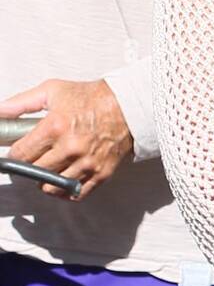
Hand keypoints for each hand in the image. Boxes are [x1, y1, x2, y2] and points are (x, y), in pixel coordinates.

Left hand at [0, 78, 133, 198]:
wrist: (128, 105)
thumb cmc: (92, 98)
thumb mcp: (52, 91)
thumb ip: (21, 103)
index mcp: (56, 127)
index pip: (21, 154)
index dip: (15, 154)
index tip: (17, 152)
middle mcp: (71, 148)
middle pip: (35, 171)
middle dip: (30, 165)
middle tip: (34, 158)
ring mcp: (86, 163)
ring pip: (52, 187)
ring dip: (46, 180)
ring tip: (49, 168)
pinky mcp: (100, 173)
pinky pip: (75, 194)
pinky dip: (65, 191)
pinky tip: (63, 180)